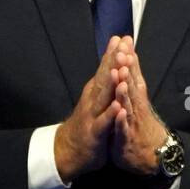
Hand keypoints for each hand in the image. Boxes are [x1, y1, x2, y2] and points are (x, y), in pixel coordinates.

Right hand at [53, 38, 122, 181]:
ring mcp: (92, 116)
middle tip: (120, 44)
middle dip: (113, 60)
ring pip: (103, 97)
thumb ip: (105, 83)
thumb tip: (113, 63)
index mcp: (95, 91)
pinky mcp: (94, 133)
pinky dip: (110, 114)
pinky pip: (104, 123)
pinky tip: (118, 106)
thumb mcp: (96, 101)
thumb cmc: (86, 123)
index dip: (113, 53)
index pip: (105, 68)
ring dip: (112, 83)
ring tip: (119, 69)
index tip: (122, 37)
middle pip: (104, 77)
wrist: (67, 151)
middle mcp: (93, 100)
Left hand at [109, 37, 167, 175]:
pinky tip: (119, 111)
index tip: (125, 41)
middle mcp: (136, 107)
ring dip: (124, 90)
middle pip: (131, 85)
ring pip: (128, 104)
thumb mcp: (137, 103)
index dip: (129, 58)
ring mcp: (132, 122)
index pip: (133, 74)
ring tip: (121, 75)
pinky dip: (121, 120)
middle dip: (127, 68)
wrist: (152, 156)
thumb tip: (131, 60)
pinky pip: (124, 128)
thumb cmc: (141, 126)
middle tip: (123, 51)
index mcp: (136, 98)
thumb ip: (134, 82)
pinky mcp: (126, 139)